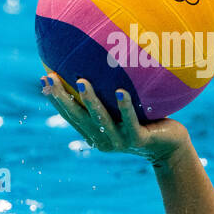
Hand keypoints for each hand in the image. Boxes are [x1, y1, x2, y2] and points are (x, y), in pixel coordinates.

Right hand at [39, 71, 188, 164]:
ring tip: (82, 81)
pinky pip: (130, 121)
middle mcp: (103, 139)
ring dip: (90, 100)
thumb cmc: (146, 124)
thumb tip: (97, 65)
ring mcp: (120, 141)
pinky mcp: (139, 140)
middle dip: (62, 98)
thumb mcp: (124, 111)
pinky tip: (120, 91)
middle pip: (78, 117)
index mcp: (94, 133)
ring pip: (101, 119)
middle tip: (51, 77)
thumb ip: (109, 97)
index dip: (55, 98)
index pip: (70, 114)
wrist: (170, 148)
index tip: (44, 78)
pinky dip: (124, 107)